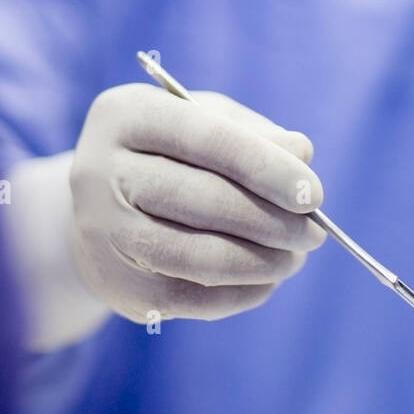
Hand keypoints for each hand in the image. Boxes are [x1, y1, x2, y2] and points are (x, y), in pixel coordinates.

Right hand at [69, 84, 324, 325]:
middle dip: (271, 221)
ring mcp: (101, 232)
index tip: (314, 193)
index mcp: (125, 115)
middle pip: (201, 200)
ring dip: (261, 262)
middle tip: (315, 233)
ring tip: (295, 258)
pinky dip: (241, 293)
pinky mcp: (116, 285)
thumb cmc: (168, 154)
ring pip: (197, 256)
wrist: (98, 209)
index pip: (205, 138)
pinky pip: (191, 298)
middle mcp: (99, 171)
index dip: (266, 167)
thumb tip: (302, 157)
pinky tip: (267, 279)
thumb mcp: (205, 124)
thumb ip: (253, 134)